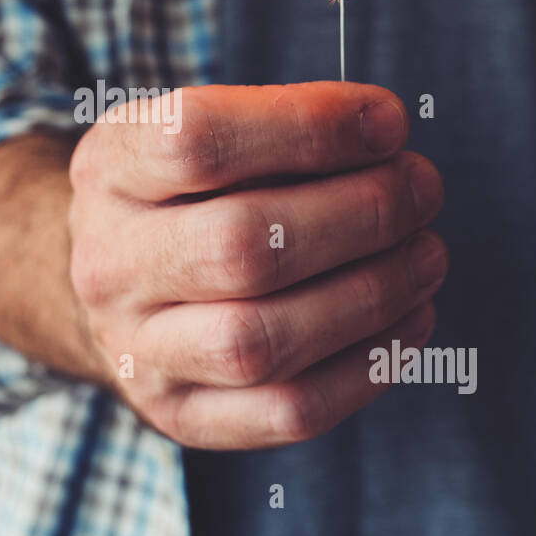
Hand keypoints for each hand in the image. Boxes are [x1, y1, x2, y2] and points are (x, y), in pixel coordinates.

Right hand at [67, 82, 445, 448]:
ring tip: (426, 255)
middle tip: (421, 189)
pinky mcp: (179, 413)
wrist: (117, 281)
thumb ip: (279, 121)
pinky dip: (366, 369)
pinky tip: (410, 319)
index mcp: (110, 169)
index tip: (388, 123)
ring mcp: (136, 350)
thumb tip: (381, 134)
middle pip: (238, 247)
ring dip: (371, 295)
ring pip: (260, 341)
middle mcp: (109, 264)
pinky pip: (285, 412)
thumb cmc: (185, 190)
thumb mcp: (199, 126)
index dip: (308, 128)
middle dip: (359, 215)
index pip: (197, 141)